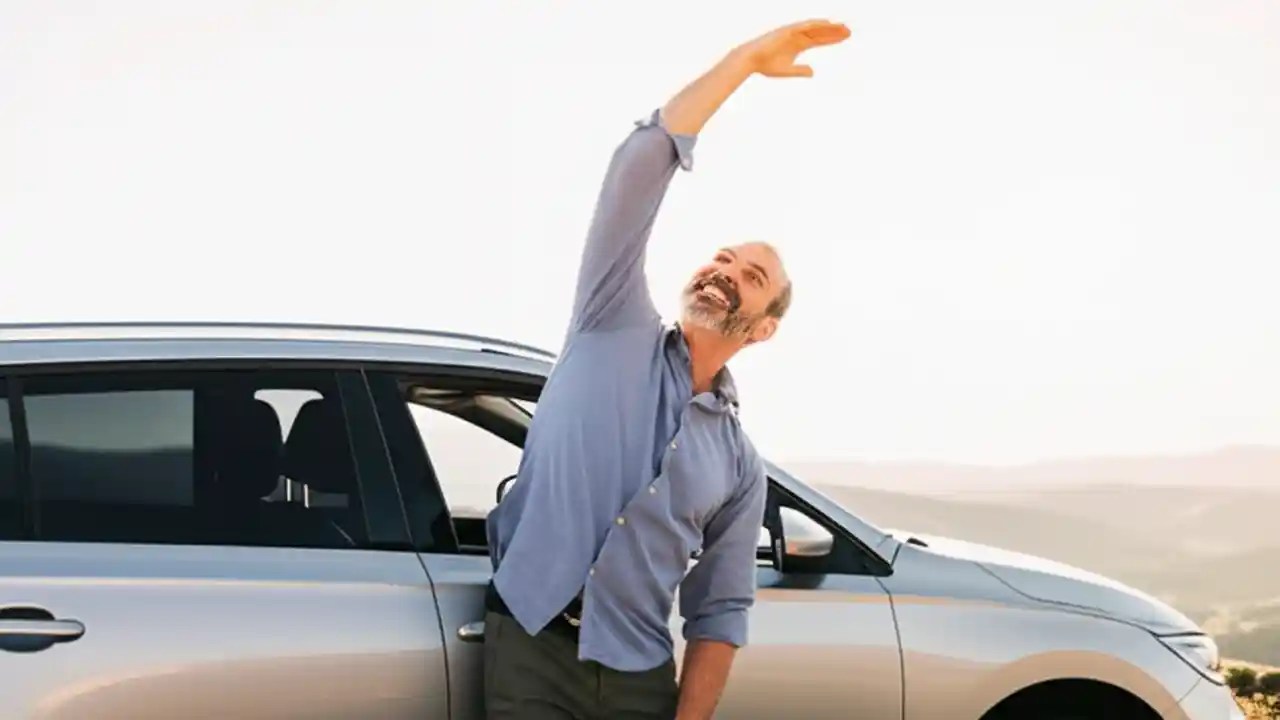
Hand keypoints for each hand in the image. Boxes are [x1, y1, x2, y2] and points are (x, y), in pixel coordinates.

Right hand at [733, 19, 850, 77]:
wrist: (751, 60)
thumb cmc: (766, 66)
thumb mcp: (787, 70)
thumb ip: (800, 70)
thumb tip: (813, 72)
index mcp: (798, 46)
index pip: (819, 41)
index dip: (832, 39)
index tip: (845, 38)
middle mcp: (798, 37)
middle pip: (820, 33)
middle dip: (834, 32)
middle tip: (849, 32)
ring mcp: (793, 33)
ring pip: (815, 28)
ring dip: (828, 27)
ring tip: (842, 27)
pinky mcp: (787, 30)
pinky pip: (804, 26)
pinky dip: (815, 24)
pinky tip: (827, 24)